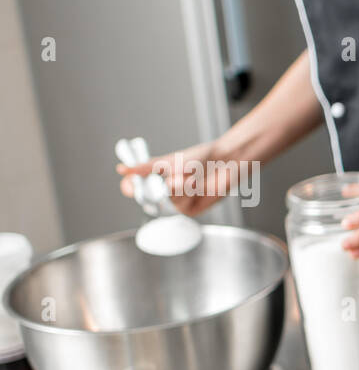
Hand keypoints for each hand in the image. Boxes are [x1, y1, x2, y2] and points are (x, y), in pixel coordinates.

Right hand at [115, 139, 243, 216]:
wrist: (225, 161)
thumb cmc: (200, 159)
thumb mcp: (169, 161)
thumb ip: (146, 167)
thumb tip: (122, 170)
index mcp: (157, 180)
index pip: (137, 188)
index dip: (130, 188)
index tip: (129, 185)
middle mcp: (166, 193)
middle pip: (151, 198)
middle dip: (160, 188)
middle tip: (170, 179)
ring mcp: (179, 203)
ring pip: (169, 201)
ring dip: (180, 187)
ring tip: (192, 175)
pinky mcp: (192, 211)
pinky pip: (183, 206)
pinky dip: (190, 192)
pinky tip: (197, 183)